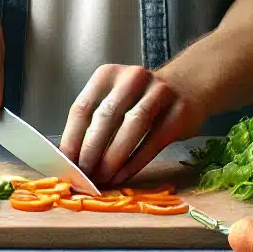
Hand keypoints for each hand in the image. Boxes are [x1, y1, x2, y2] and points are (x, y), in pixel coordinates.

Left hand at [59, 64, 206, 188]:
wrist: (187, 86)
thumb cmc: (140, 99)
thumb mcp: (115, 97)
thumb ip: (94, 120)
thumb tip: (70, 158)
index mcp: (109, 74)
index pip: (83, 107)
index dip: (72, 137)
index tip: (66, 162)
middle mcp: (133, 78)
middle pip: (106, 116)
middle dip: (91, 149)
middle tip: (84, 174)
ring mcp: (159, 92)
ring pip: (132, 127)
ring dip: (113, 157)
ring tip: (102, 178)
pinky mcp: (178, 112)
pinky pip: (152, 141)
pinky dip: (134, 162)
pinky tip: (122, 176)